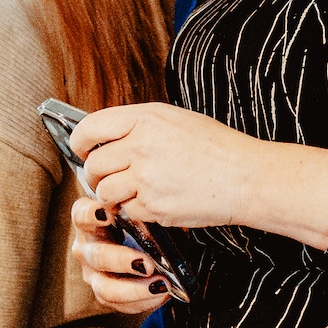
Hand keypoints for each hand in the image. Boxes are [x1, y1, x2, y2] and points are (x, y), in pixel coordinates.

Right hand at [71, 196, 171, 315]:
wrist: (146, 238)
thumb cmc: (141, 216)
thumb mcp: (140, 207)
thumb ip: (142, 208)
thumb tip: (156, 212)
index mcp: (89, 219)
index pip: (82, 215)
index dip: (92, 216)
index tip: (107, 215)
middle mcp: (86, 246)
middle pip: (97, 256)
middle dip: (123, 261)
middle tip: (147, 264)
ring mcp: (92, 273)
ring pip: (105, 288)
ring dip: (134, 289)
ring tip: (161, 285)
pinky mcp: (104, 293)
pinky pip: (120, 304)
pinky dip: (143, 301)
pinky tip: (162, 293)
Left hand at [72, 103, 327, 249]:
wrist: (247, 177)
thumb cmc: (217, 147)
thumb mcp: (176, 120)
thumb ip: (139, 126)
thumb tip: (105, 138)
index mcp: (146, 118)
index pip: (90, 127)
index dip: (80, 142)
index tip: (82, 150)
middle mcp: (142, 145)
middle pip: (94, 164)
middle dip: (95, 175)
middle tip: (107, 178)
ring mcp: (146, 177)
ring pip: (104, 191)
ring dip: (111, 196)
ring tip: (129, 193)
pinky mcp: (153, 206)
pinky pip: (126, 210)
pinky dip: (133, 210)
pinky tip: (150, 202)